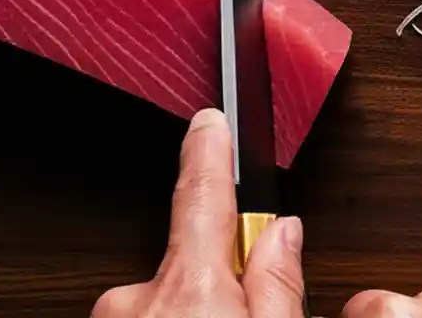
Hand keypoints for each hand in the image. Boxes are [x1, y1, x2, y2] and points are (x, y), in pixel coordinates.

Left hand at [92, 108, 306, 317]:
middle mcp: (139, 302)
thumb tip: (282, 233)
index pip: (203, 198)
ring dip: (188, 317)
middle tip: (243, 317)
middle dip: (216, 284)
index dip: (209, 156)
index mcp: (191, 293)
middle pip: (189, 263)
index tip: (208, 122)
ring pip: (164, 302)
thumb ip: (279, 289)